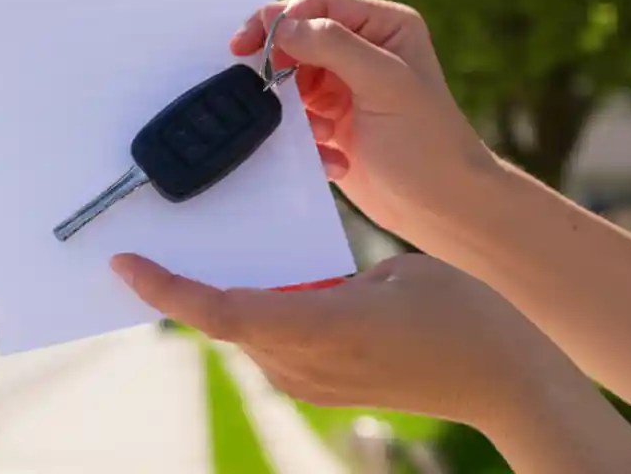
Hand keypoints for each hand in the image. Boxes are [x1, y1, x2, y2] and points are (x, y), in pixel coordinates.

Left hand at [111, 252, 588, 430]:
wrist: (505, 380)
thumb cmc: (461, 315)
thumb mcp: (390, 274)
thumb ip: (322, 276)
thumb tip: (281, 275)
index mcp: (317, 328)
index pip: (220, 311)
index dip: (166, 288)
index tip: (125, 264)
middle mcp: (303, 365)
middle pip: (223, 317)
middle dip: (183, 284)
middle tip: (146, 243)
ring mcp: (311, 383)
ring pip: (244, 330)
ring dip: (220, 295)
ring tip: (195, 251)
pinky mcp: (321, 387)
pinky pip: (271, 342)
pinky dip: (253, 311)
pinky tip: (259, 277)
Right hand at [230, 0, 493, 239]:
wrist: (439, 208)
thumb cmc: (426, 143)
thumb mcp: (383, 83)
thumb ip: (331, 45)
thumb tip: (277, 22)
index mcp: (384, 27)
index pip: (318, 4)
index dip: (281, 19)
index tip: (248, 45)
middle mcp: (364, 50)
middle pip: (298, 39)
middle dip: (282, 67)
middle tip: (262, 87)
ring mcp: (346, 87)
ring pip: (290, 80)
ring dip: (296, 111)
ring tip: (322, 136)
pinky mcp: (332, 121)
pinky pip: (296, 117)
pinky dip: (306, 138)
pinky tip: (333, 160)